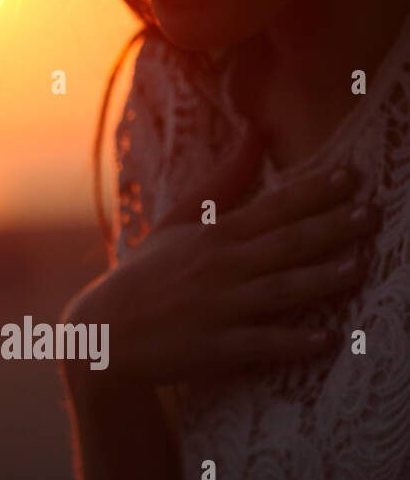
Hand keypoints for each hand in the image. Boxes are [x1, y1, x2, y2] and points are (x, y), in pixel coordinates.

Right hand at [64, 127, 377, 392]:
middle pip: (284, 244)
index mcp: (214, 236)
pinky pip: (261, 343)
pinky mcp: (214, 347)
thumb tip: (255, 132)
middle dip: (331, 228)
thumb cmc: (148, 273)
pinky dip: (293, 342)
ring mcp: (218, 308)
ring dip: (320, 279)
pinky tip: (326, 339)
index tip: (352, 176)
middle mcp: (219, 267)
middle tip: (373, 213)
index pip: (272, 208)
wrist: (105, 332)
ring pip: (278, 290)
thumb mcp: (177, 221)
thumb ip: (221, 181)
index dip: (313, 191)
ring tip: (360, 267)